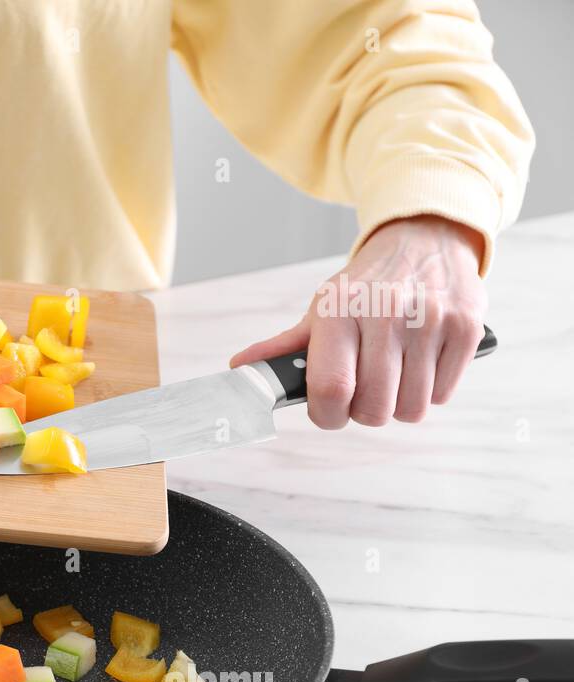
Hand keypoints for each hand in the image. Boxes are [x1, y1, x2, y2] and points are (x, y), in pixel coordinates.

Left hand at [230, 215, 487, 427]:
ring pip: (412, 408)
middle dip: (365, 411)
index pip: (331, 389)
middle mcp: (386, 314)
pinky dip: (430, 389)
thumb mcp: (323, 308)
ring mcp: (431, 320)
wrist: (425, 240)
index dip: (328, 415)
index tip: (329, 412)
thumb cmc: (367, 286)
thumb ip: (284, 346)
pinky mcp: (466, 328)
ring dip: (399, 404)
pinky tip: (420, 363)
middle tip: (364, 390)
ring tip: (393, 375)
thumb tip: (240, 369)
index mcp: (340, 312)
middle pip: (374, 409)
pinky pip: (443, 394)